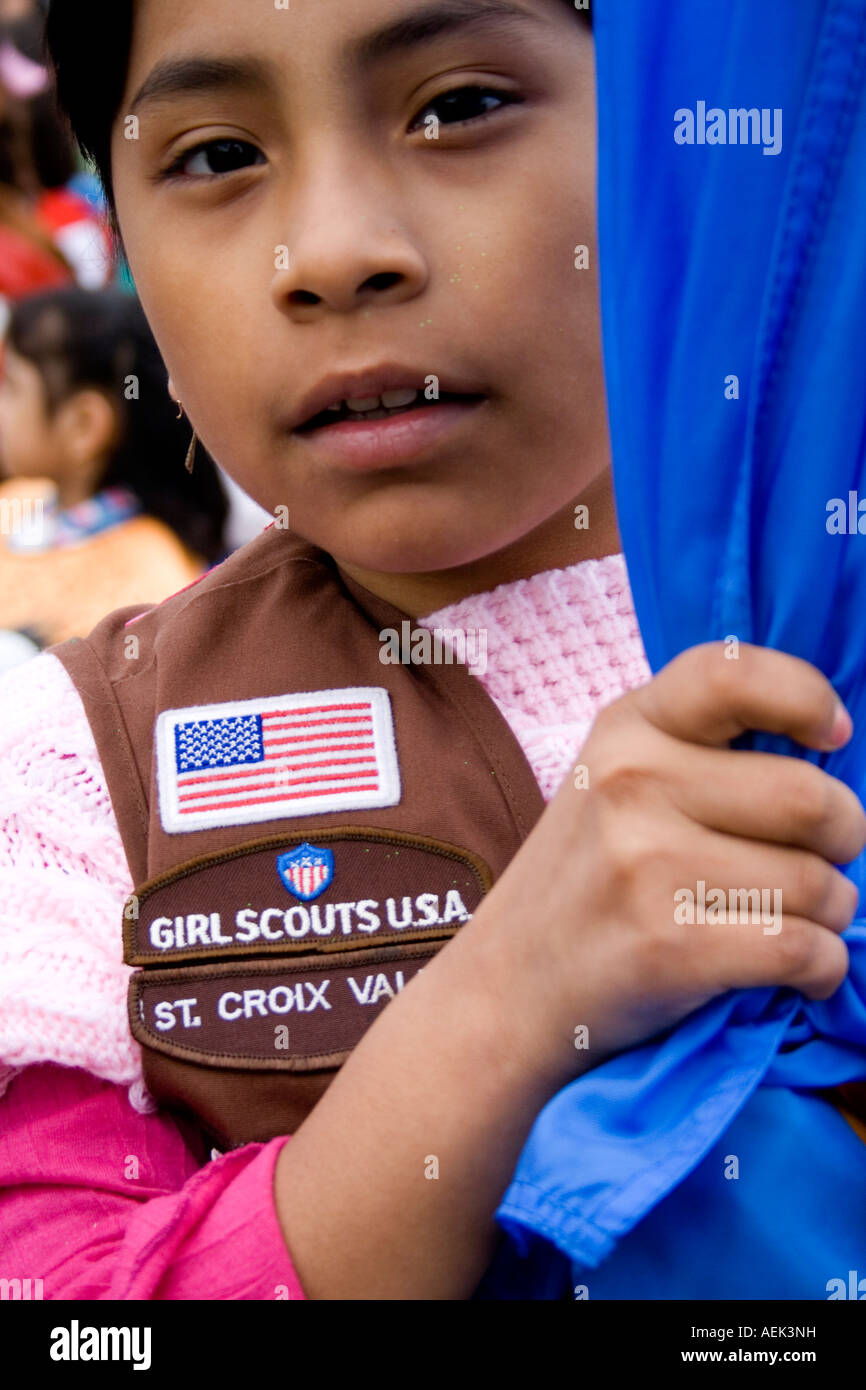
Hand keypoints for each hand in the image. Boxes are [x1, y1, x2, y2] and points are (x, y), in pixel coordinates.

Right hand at [467, 642, 865, 1081]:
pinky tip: (798, 970)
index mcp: (626, 727)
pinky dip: (822, 969)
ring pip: (819, 883)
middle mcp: (633, 782)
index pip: (734, 673)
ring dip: (830, 914)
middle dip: (842, 838)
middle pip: (811, 797)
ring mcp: (648, 863)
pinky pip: (806, 950)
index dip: (808, 697)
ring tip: (784, 922)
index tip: (831, 737)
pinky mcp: (670, 944)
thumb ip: (697, 749)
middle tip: (814, 862)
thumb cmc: (584, 882)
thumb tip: (829, 751)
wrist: (505, 989)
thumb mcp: (612, 781)